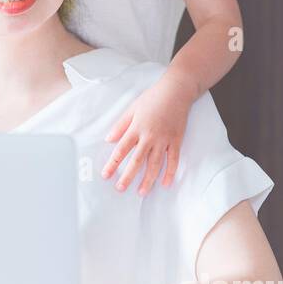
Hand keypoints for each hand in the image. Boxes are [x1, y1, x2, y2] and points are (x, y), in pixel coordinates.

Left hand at [101, 73, 195, 194]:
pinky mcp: (176, 141)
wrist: (176, 91)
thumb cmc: (152, 98)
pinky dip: (170, 172)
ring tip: (141, 192)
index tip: (106, 175)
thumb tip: (108, 139)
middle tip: (120, 189)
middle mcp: (149, 137)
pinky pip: (173, 160)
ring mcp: (164, 140)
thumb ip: (120, 125)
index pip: (121, 150)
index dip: (113, 164)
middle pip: (137, 161)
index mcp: (136, 129)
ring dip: (148, 180)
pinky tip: (165, 183)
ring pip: (155, 164)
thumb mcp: (132, 109)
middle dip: (128, 177)